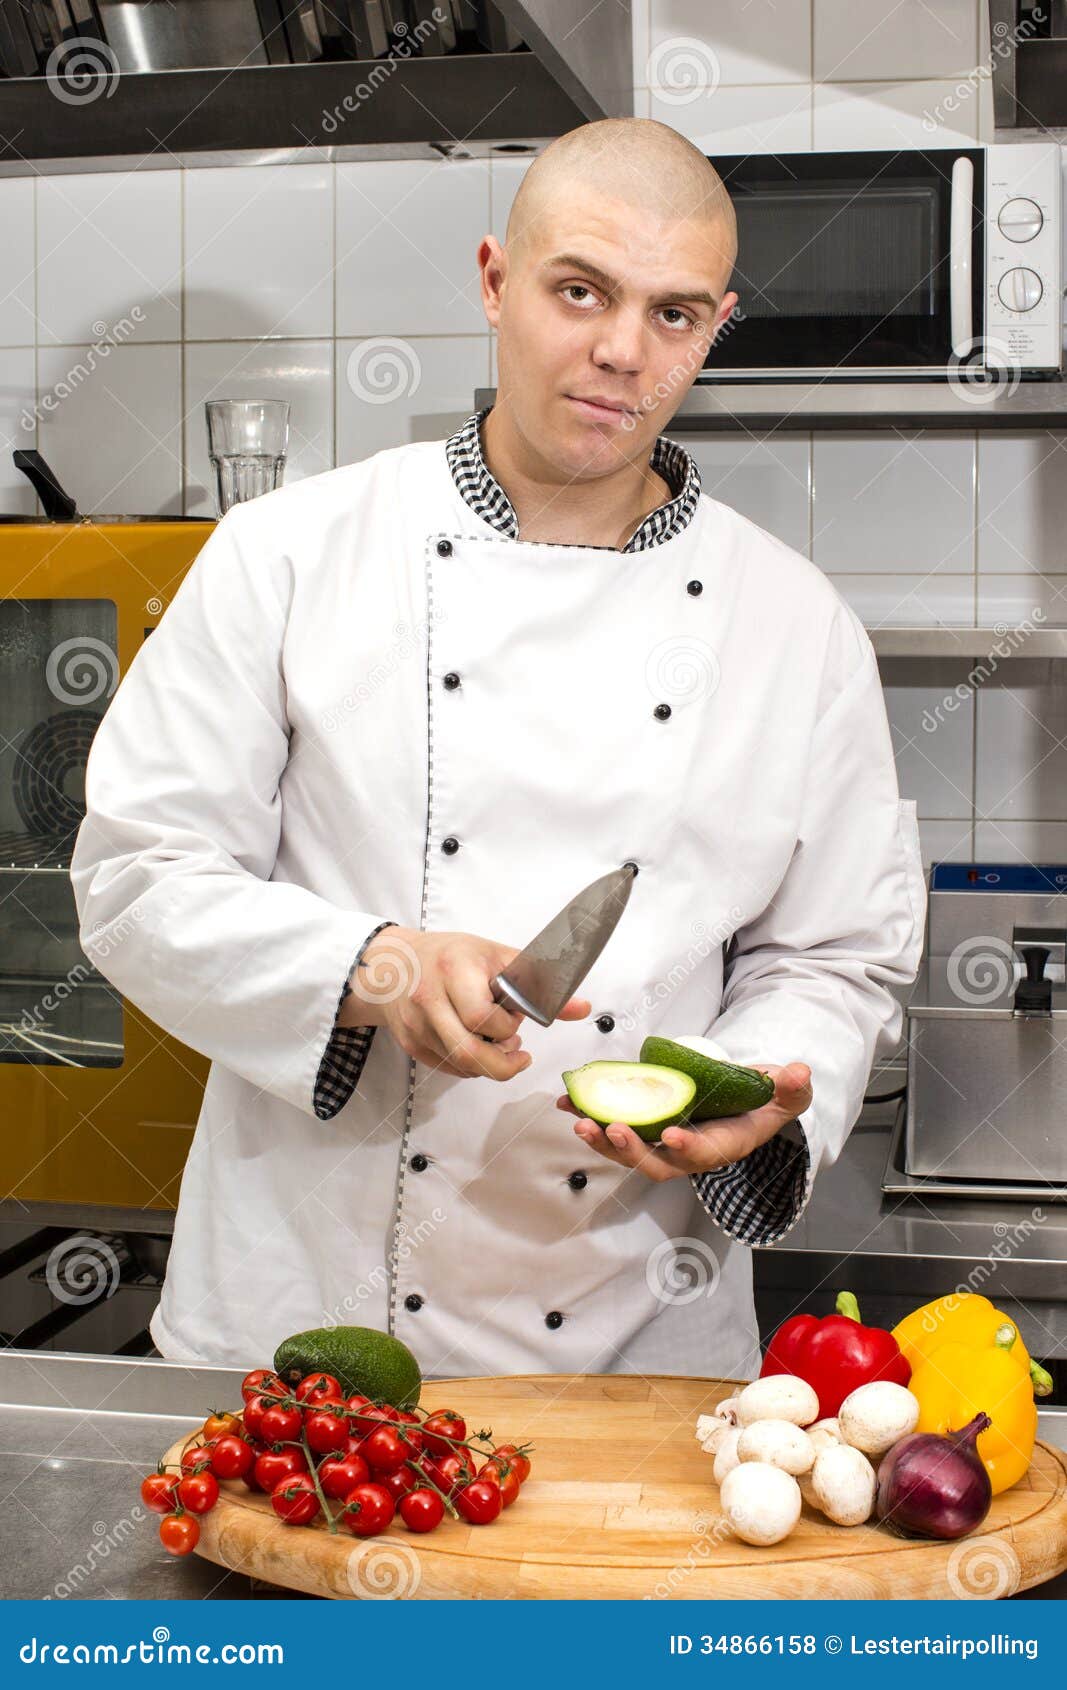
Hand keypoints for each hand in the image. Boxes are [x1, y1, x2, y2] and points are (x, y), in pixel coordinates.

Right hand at [346, 924, 590, 1080]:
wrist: (393, 965)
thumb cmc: (450, 956)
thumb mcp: (496, 956)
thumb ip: (539, 981)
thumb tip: (582, 1007)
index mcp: (454, 970)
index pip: (482, 1016)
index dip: (506, 1026)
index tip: (517, 1020)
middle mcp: (430, 999)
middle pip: (469, 1052)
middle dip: (503, 1063)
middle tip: (520, 1054)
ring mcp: (417, 1026)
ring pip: (461, 1066)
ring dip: (488, 1064)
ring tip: (500, 1046)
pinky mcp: (411, 1045)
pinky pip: (448, 1068)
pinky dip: (470, 1065)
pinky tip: (478, 1044)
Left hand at [554, 1060, 811, 1180]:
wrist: (747, 1104)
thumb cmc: (764, 1101)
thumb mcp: (786, 1094)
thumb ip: (791, 1088)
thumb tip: (798, 1073)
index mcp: (723, 1146)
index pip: (704, 1154)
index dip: (687, 1149)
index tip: (671, 1137)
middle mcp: (689, 1153)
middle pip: (657, 1163)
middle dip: (631, 1150)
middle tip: (609, 1128)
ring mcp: (664, 1144)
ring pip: (630, 1152)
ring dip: (602, 1139)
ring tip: (579, 1120)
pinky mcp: (647, 1129)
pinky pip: (618, 1130)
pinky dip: (594, 1120)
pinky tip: (572, 1105)